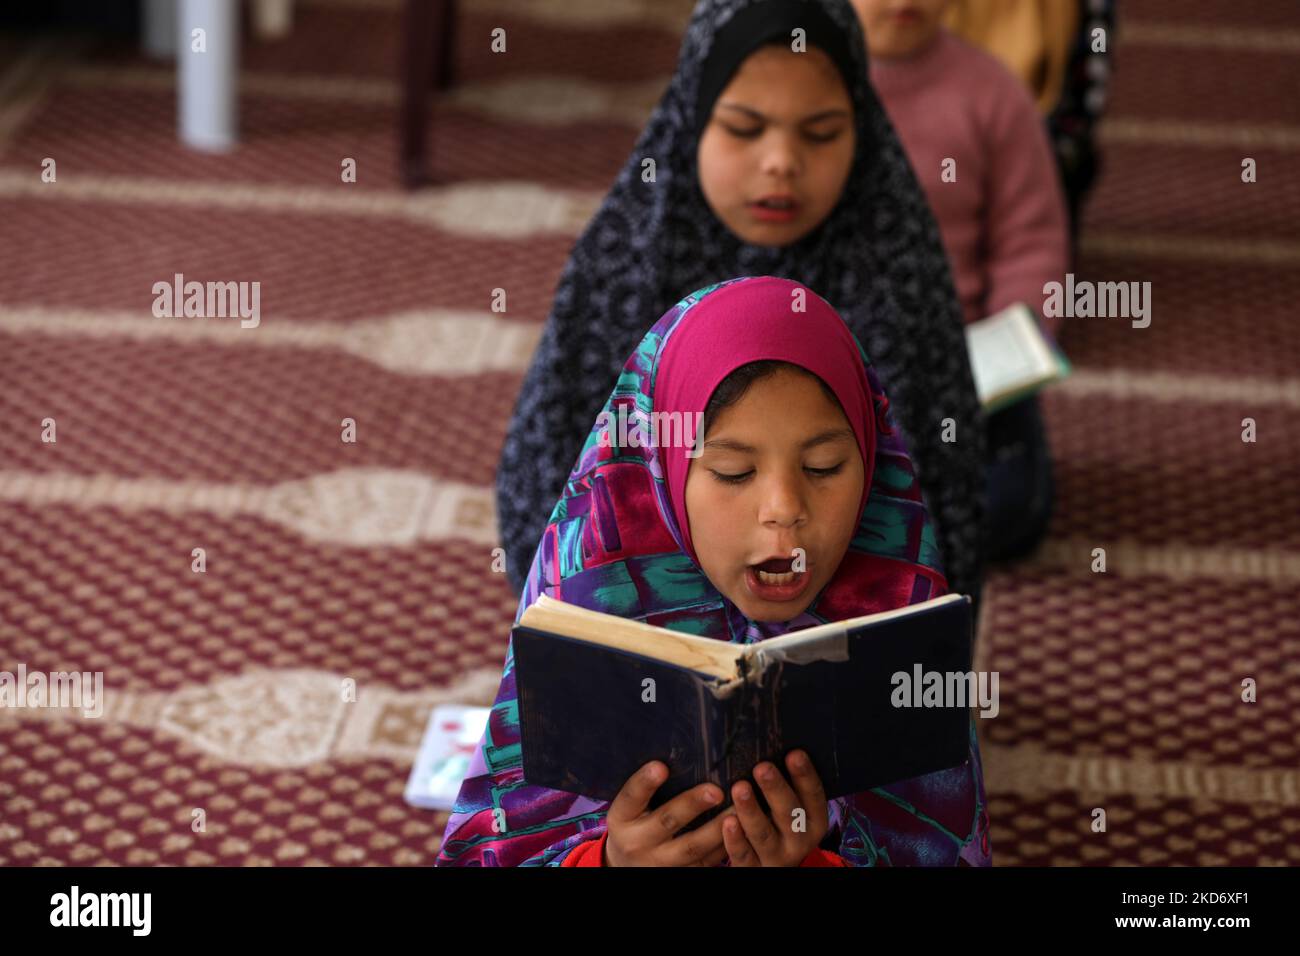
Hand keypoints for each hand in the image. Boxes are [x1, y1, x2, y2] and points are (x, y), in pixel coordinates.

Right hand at [604, 760, 729, 866]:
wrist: (626, 867)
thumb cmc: (634, 824)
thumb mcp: (629, 809)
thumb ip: (645, 788)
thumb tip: (679, 749)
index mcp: (622, 818)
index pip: (631, 797)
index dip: (645, 782)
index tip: (660, 766)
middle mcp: (638, 842)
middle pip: (667, 821)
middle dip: (692, 804)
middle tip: (716, 790)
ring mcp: (660, 863)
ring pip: (693, 846)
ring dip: (718, 827)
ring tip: (739, 808)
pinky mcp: (681, 874)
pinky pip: (706, 861)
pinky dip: (725, 845)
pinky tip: (742, 828)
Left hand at [722, 750, 828, 866]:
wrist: (772, 863)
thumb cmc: (779, 822)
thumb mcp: (792, 807)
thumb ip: (787, 784)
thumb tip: (772, 739)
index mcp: (814, 821)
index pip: (813, 796)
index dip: (805, 775)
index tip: (794, 753)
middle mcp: (799, 841)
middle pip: (788, 813)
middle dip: (775, 790)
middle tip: (762, 767)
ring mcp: (776, 856)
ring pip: (763, 834)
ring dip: (751, 811)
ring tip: (740, 788)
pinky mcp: (753, 869)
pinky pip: (743, 855)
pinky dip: (735, 840)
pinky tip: (727, 822)